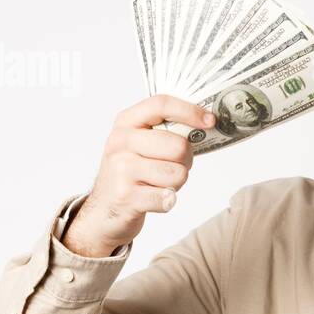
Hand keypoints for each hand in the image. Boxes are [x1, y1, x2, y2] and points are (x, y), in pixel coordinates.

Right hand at [61, 95, 214, 257]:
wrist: (104, 209)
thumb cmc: (130, 173)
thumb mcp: (139, 143)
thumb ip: (165, 130)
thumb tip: (206, 122)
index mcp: (126, 123)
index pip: (160, 104)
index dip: (190, 111)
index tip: (210, 121)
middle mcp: (120, 142)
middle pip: (178, 145)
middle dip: (186, 160)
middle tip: (174, 166)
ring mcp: (121, 169)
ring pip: (177, 174)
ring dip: (176, 183)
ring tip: (159, 183)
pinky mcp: (126, 196)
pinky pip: (168, 198)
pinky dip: (167, 201)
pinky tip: (153, 198)